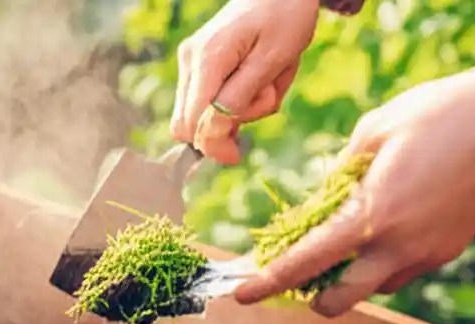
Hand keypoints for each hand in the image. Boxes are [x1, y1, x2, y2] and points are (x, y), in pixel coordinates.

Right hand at [171, 0, 319, 163]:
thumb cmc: (284, 18)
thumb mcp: (271, 61)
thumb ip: (238, 100)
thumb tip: (211, 137)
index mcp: (207, 59)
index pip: (194, 122)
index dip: (213, 145)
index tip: (238, 155)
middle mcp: (190, 61)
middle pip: (190, 123)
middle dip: (227, 126)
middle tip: (264, 99)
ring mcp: (191, 61)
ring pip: (200, 114)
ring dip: (238, 110)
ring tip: (267, 81)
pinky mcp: (198, 64)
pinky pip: (208, 99)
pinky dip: (236, 99)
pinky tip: (256, 78)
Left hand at [234, 48, 474, 315]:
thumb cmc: (441, 112)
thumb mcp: (373, 131)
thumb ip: (338, 176)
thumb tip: (318, 206)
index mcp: (371, 215)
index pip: (305, 263)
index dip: (268, 283)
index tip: (241, 294)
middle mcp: (398, 247)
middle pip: (335, 301)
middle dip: (308, 293)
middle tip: (295, 268)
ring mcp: (427, 255)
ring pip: (370, 289)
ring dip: (346, 278)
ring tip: (339, 238)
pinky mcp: (448, 251)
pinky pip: (399, 273)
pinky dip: (377, 263)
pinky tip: (378, 227)